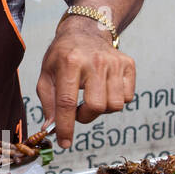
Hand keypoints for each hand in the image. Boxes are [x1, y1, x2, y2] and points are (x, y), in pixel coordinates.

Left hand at [37, 15, 135, 148]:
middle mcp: (94, 61)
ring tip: (92, 97)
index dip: (65, 127)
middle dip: (85, 116)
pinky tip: (105, 89)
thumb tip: (51, 128)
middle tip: (79, 109)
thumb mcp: (47, 75)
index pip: (67, 102)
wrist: (86, 30)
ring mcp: (114, 62)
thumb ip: (48, 102)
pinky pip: (127, 97)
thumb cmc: (63, 56)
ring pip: (114, 105)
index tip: (65, 143)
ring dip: (101, 109)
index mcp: (69, 62)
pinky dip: (116, 100)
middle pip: (96, 106)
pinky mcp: (128, 64)